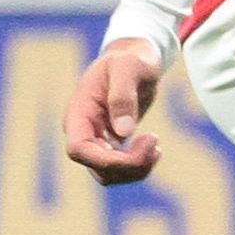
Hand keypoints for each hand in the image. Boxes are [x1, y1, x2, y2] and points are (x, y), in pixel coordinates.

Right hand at [64, 39, 163, 184]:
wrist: (135, 59)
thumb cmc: (130, 60)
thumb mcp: (128, 67)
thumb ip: (123, 96)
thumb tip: (123, 132)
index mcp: (79, 112)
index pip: (78, 149)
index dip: (105, 160)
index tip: (137, 150)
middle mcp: (83, 130)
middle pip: (97, 168)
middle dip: (129, 165)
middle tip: (155, 142)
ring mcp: (96, 139)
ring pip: (109, 174)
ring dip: (136, 169)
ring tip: (157, 148)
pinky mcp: (111, 144)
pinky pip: (120, 168)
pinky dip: (139, 165)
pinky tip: (155, 149)